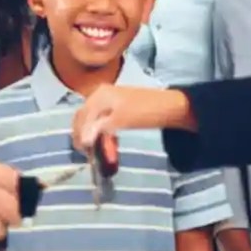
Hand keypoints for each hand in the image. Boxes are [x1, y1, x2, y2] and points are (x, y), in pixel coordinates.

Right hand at [71, 83, 191, 151]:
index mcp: (99, 95)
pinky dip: (105, 135)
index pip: (82, 117)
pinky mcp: (117, 109)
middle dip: (85, 136)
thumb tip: (82, 140)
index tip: (84, 153)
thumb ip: (99, 129)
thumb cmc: (145, 111)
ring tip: (101, 153)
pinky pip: (104, 122)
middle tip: (89, 155)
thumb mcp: (120, 120)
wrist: (170, 107)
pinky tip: (110, 146)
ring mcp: (109, 101)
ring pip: (94, 122)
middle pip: (84, 118)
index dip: (80, 135)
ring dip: (95, 138)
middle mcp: (100, 95)